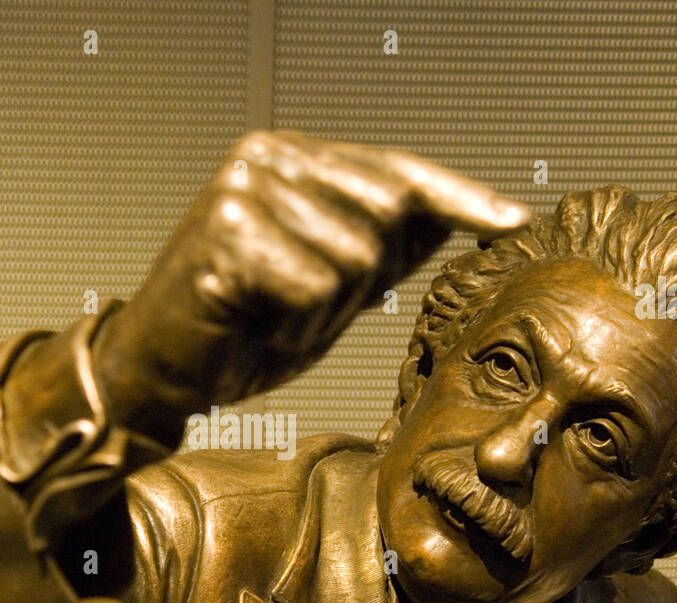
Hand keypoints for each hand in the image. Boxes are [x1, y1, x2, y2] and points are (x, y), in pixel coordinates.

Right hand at [94, 129, 531, 435]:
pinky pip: (314, 290)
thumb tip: (450, 218)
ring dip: (326, 314)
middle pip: (388, 215)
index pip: (398, 168)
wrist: (161, 369)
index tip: (515, 221)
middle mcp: (267, 158)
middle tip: (303, 308)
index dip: (461, 197)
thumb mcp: (329, 287)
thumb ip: (383, 248)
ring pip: (355, 260)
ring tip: (273, 318)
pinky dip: (296, 328)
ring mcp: (244, 191)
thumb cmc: (240, 327)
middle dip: (365, 282)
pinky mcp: (227, 235)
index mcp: (292, 158)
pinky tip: (255, 326)